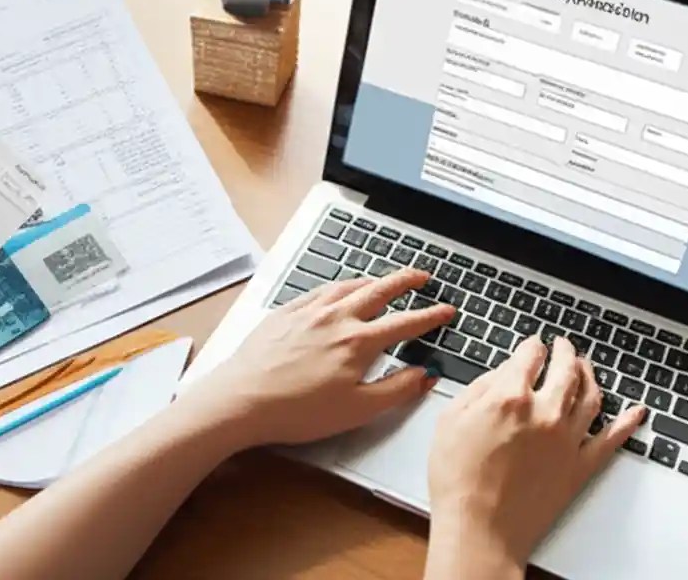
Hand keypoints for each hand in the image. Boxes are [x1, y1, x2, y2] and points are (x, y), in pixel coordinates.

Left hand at [181, 269, 454, 448]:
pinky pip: (320, 290)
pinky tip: (339, 289)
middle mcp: (336, 318)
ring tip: (386, 279)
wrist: (241, 400)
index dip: (430, 316)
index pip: (405, 323)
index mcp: (358, 343)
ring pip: (349, 286)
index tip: (446, 310)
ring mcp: (308, 312)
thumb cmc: (296, 411)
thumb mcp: (356, 410)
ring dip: (373, 280)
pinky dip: (339, 285)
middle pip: (380, 291)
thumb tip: (423, 375)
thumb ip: (396, 390)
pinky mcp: (285, 313)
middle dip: (406, 281)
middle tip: (423, 276)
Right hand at [425, 336, 644, 577]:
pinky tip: (636, 411)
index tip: (533, 345)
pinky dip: (628, 422)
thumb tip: (500, 373)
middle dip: (565, 352)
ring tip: (587, 367)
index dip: (532, 346)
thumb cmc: (458, 481)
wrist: (479, 529)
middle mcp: (545, 412)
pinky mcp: (580, 467)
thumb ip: (478, 389)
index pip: (530, 355)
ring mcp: (567, 439)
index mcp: (510, 396)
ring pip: (591, 396)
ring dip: (591, 375)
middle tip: (564, 346)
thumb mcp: (451, 420)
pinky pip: (613, 439)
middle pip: (566, 369)